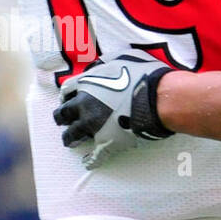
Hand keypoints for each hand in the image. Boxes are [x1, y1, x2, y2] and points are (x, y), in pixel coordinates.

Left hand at [54, 53, 173, 169]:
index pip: (67, 90)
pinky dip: (90, 160)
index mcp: (87, 83)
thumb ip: (108, 61)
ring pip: (71, 135)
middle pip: (63, 114)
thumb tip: (102, 63)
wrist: (157, 98)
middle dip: (62, 117)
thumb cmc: (144, 75)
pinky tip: (88, 162)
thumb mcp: (123, 57)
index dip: (66, 96)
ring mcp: (93, 125)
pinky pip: (93, 156)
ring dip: (70, 138)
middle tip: (64, 121)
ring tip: (70, 141)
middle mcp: (84, 104)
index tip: (67, 100)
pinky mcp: (105, 143)